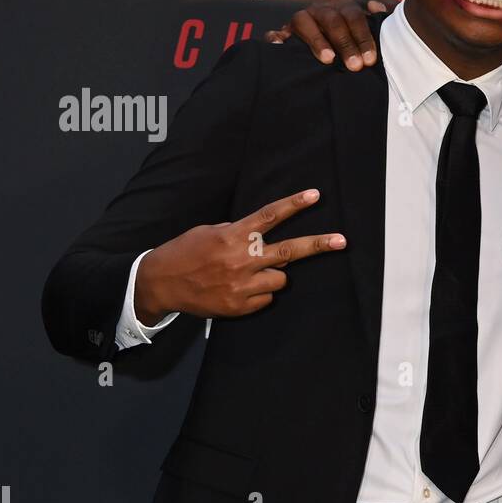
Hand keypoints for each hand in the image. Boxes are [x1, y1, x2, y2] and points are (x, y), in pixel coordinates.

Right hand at [134, 189, 344, 323]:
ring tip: (247, 274)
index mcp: (233, 236)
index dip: (293, 205)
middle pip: (288, 251)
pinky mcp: (239, 306)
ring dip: (271, 275)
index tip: (315, 196)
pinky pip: (266, 298)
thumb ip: (237, 233)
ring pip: (280, 279)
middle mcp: (241, 259)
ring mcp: (241, 285)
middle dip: (317, 245)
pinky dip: (259, 293)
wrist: (160, 283)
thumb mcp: (209, 232)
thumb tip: (260, 235)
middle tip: (341, 241)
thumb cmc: (185, 252)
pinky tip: (238, 289)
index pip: (269, 216)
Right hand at [264, 0, 387, 69]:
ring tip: (328, 59)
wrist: (328, 50)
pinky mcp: (284, 33)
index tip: (370, 60)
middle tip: (355, 66)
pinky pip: (276, 33)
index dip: (363, 37)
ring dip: (317, 40)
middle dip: (345, 43)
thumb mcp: (370, 30)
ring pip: (304, 21)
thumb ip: (379, 19)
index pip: (354, 16)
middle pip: (332, 20)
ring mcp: (301, 19)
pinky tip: (280, 47)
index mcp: (342, 5)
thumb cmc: (355, 41)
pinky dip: (276, 38)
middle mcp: (321, 8)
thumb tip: (377, 7)